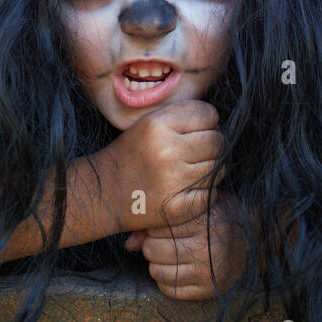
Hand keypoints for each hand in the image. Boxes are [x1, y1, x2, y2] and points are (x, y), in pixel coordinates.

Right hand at [100, 99, 223, 234]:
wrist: (103, 192)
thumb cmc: (130, 154)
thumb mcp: (147, 123)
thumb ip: (181, 116)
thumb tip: (218, 122)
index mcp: (158, 125)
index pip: (207, 114)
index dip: (207, 121)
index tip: (197, 129)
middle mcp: (168, 150)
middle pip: (216, 141)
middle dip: (210, 144)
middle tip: (194, 151)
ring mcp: (175, 181)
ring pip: (217, 167)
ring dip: (209, 168)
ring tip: (189, 170)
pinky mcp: (179, 207)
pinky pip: (212, 193)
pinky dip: (204, 191)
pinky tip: (186, 188)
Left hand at [126, 196, 246, 300]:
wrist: (253, 241)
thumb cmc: (216, 218)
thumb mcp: (193, 208)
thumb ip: (158, 221)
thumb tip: (128, 245)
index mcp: (202, 219)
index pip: (157, 226)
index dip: (154, 227)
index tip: (164, 226)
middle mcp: (206, 246)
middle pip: (152, 249)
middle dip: (152, 246)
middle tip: (165, 242)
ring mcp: (208, 270)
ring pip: (156, 271)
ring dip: (157, 264)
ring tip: (170, 256)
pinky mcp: (207, 290)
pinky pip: (169, 290)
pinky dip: (165, 281)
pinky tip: (177, 270)